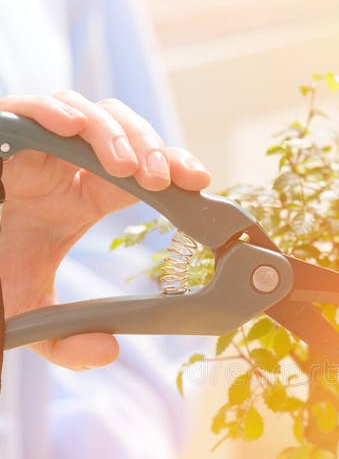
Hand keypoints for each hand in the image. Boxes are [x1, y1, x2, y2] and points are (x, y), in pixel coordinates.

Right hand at [0, 92, 209, 368]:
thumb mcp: (32, 316)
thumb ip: (68, 343)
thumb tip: (108, 352)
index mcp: (83, 196)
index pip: (140, 168)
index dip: (172, 167)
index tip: (198, 182)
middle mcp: (64, 165)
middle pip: (122, 132)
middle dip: (150, 146)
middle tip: (164, 178)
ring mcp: (33, 146)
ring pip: (85, 113)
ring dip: (113, 132)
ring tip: (127, 166)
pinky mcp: (1, 132)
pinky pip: (30, 107)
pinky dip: (54, 112)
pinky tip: (74, 129)